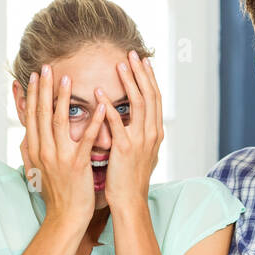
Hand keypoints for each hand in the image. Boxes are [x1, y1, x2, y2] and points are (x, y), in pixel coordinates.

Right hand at [20, 64, 107, 232]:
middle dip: (43, 88)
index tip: (34, 76)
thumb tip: (24, 136)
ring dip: (61, 98)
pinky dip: (93, 121)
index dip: (32, 94)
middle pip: (41, 113)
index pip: (31, 116)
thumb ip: (31, 151)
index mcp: (35, 150)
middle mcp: (44, 150)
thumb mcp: (36, 170)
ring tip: (66, 78)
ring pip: (58, 121)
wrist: (65, 216)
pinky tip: (99, 106)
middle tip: (46, 67)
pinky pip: (85, 139)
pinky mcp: (77, 164)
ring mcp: (59, 157)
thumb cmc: (55, 193)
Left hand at [97, 50, 163, 213]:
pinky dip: (109, 105)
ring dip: (130, 81)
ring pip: (138, 103)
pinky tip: (99, 92)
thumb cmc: (129, 179)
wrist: (129, 202)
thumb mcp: (139, 153)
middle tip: (134, 53)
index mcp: (155, 133)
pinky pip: (116, 121)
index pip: (155, 98)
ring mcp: (140, 140)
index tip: (143, 61)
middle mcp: (152, 133)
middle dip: (142, 72)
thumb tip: (135, 122)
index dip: (149, 78)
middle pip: (150, 94)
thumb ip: (138, 135)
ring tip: (121, 64)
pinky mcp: (125, 148)